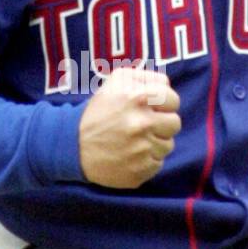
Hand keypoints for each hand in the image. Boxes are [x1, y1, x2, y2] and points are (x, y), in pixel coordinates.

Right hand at [79, 67, 180, 188]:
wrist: (73, 145)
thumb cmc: (98, 110)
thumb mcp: (117, 80)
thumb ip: (146, 77)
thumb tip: (167, 85)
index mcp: (138, 98)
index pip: (173, 100)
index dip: (164, 104)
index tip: (153, 108)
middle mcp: (142, 123)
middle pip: (174, 123)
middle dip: (161, 123)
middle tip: (144, 125)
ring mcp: (142, 150)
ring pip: (167, 145)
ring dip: (154, 142)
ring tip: (134, 140)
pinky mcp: (140, 171)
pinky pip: (157, 163)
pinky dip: (147, 159)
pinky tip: (131, 154)